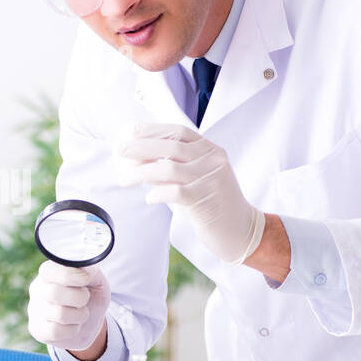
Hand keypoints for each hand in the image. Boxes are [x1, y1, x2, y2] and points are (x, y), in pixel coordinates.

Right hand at [27, 259, 109, 352]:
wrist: (89, 325)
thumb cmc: (91, 297)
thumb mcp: (96, 281)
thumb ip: (90, 271)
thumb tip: (83, 270)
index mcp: (49, 272)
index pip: (49, 270)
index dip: (71, 275)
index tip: (86, 279)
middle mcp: (38, 289)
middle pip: (55, 293)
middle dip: (80, 298)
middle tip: (85, 299)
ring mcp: (35, 310)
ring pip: (59, 314)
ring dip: (80, 315)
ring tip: (81, 313)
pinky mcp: (36, 329)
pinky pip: (55, 332)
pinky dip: (72, 330)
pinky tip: (73, 326)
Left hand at [115, 122, 265, 264]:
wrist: (241, 230)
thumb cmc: (212, 203)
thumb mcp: (198, 177)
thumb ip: (176, 166)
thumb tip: (139, 158)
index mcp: (211, 150)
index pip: (179, 132)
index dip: (154, 130)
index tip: (132, 131)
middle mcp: (213, 160)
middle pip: (171, 147)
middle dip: (141, 147)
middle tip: (120, 149)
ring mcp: (211, 179)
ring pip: (168, 170)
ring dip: (141, 173)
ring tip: (124, 179)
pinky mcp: (206, 200)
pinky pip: (174, 192)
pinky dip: (158, 193)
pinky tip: (149, 198)